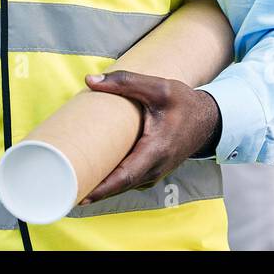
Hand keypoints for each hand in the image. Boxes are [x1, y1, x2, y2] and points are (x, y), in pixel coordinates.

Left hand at [78, 70, 220, 204]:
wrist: (208, 119)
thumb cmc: (184, 103)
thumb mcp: (158, 87)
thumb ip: (124, 82)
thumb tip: (90, 80)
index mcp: (156, 150)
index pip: (125, 176)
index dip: (102, 187)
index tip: (80, 193)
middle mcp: (156, 167)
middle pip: (120, 186)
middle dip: (93, 190)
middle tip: (65, 189)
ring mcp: (155, 173)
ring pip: (124, 185)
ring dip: (101, 186)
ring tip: (72, 182)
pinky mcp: (152, 171)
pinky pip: (129, 181)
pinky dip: (112, 181)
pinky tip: (93, 175)